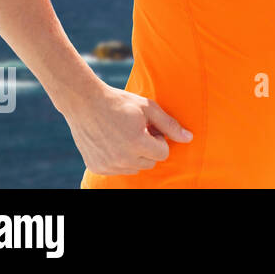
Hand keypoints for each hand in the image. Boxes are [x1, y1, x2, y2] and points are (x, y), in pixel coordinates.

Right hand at [60, 81, 191, 175]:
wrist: (85, 102)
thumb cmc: (120, 103)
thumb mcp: (149, 108)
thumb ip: (170, 125)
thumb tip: (189, 138)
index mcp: (137, 144)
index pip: (163, 153)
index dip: (159, 139)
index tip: (149, 127)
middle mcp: (122, 159)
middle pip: (150, 163)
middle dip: (149, 148)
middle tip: (137, 130)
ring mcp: (107, 165)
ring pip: (135, 168)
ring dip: (135, 155)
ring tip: (125, 135)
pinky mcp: (96, 167)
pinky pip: (118, 170)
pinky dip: (120, 160)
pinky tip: (113, 142)